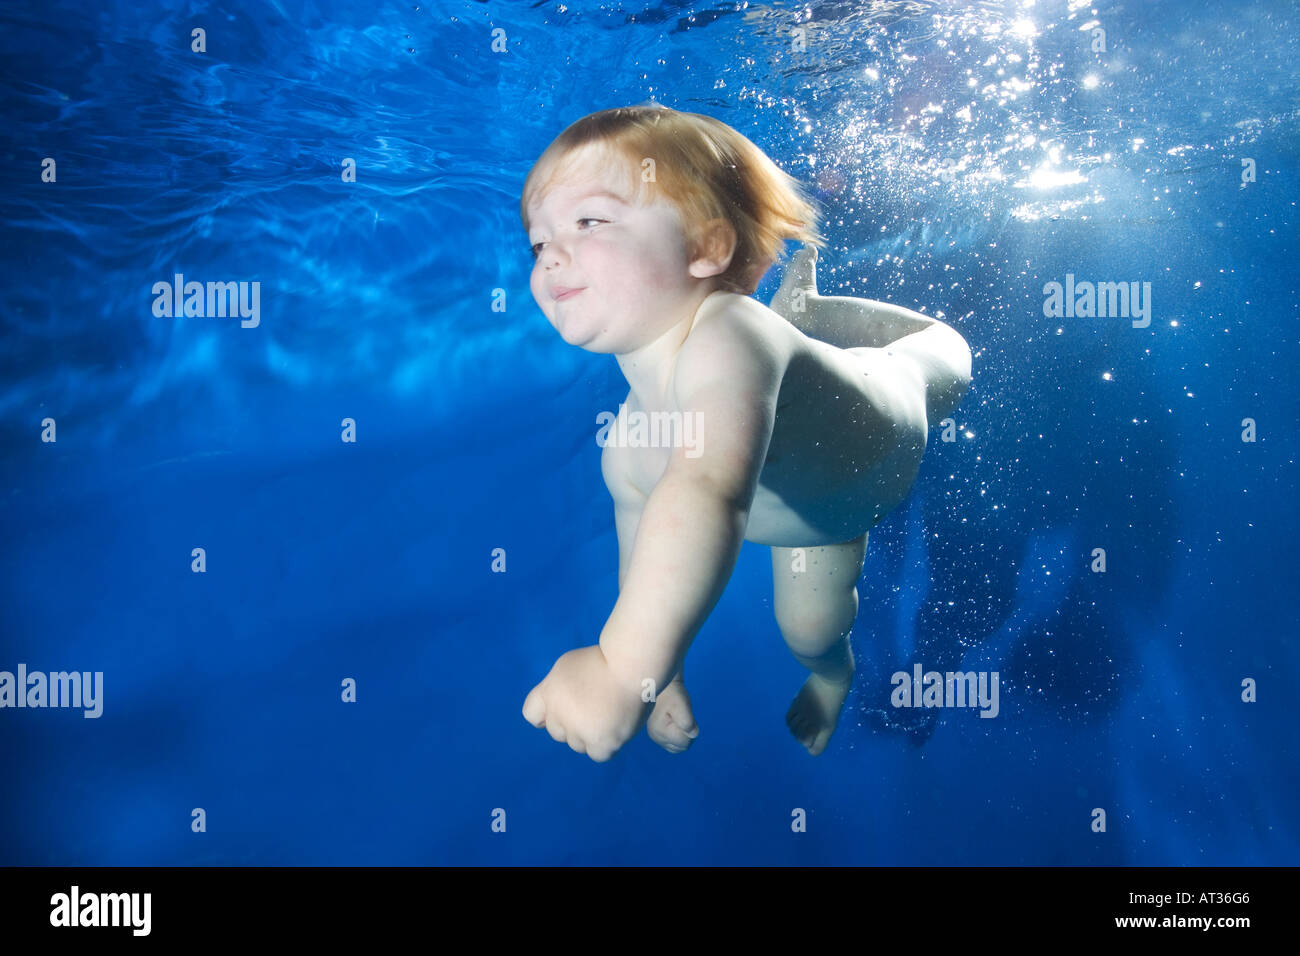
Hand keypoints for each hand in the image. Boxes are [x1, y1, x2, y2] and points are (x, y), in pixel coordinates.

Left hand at [522, 645, 650, 761]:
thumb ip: (554, 689)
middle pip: (556, 731)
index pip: (531, 714)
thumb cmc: (602, 660)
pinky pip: (597, 754)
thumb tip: (548, 715)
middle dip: (570, 723)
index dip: (547, 711)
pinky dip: (605, 745)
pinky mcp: (602, 743)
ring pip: (577, 745)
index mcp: (548, 693)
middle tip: (593, 706)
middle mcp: (559, 715)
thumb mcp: (567, 665)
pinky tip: (614, 729)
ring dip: (588, 735)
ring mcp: (579, 731)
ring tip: (607, 715)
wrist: (632, 665)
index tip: (564, 706)